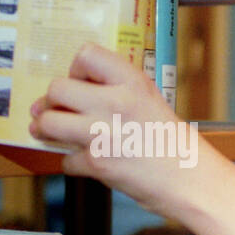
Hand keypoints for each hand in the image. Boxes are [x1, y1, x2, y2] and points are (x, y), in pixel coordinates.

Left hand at [29, 42, 209, 220]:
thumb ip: (114, 91)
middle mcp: (116, 102)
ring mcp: (104, 132)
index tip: (78, 83)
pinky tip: (84, 162)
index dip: (75, 70)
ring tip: (48, 132)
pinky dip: (71, 163)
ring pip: (48, 122)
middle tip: (54, 110)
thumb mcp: (148, 101)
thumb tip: (68, 93)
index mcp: (132, 81)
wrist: (190, 180)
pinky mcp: (98, 162)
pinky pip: (65, 159)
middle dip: (50, 102)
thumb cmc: (170, 142)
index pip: (86, 55)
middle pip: (57, 88)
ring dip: (44, 129)